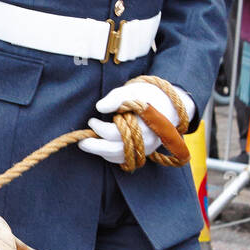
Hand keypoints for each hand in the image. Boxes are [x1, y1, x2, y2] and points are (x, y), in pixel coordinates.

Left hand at [80, 81, 195, 164]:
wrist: (168, 105)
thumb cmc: (146, 95)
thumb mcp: (132, 90)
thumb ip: (116, 97)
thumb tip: (99, 107)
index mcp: (144, 123)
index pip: (117, 132)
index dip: (101, 129)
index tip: (91, 121)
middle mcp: (148, 139)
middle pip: (118, 150)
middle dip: (97, 147)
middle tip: (82, 141)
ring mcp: (147, 148)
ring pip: (121, 157)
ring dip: (102, 153)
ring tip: (87, 144)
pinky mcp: (144, 152)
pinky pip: (125, 159)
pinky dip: (111, 155)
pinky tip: (100, 147)